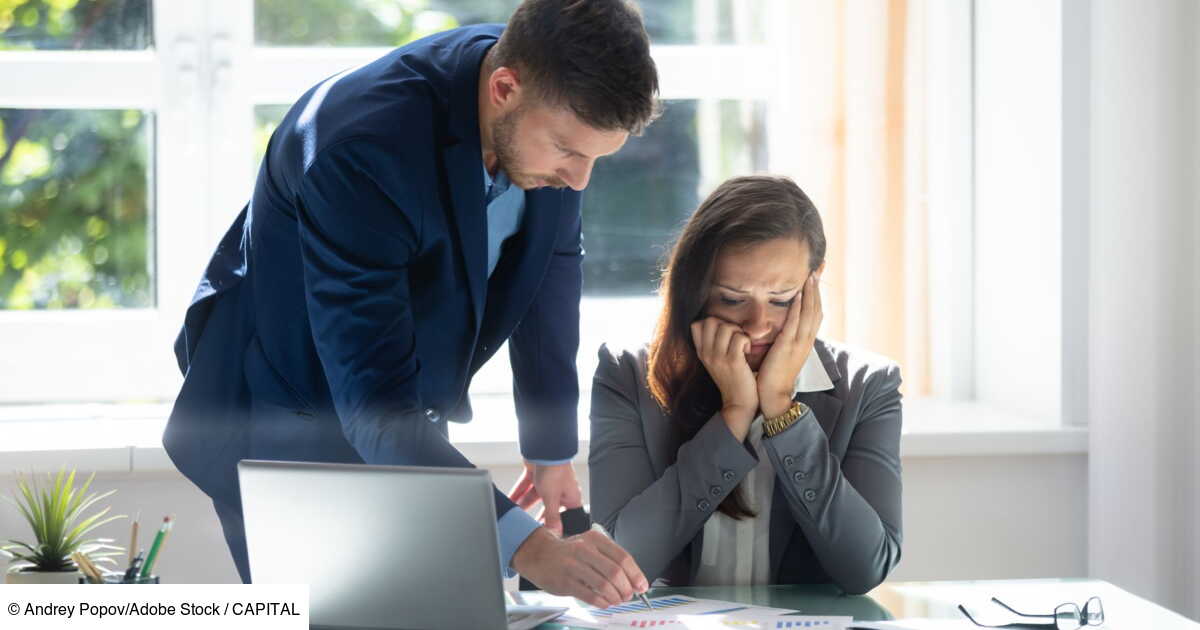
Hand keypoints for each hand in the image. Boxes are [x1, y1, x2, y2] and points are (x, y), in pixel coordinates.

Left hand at [507, 461, 582, 535]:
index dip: (556, 524)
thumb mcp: (552, 498)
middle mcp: (560, 489)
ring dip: (523, 504)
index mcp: (570, 497)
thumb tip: (556, 532)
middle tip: (528, 526)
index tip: (547, 532)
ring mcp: (547, 481)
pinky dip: (518, 493)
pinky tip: (510, 500)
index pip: (565, 515)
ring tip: (514, 515)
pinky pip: (526, 487)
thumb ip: (552, 516)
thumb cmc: (556, 469)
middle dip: (536, 515)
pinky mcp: (536, 474)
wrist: (546, 448)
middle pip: (547, 507)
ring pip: (534, 497)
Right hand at [511, 526, 648, 608]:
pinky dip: (602, 602)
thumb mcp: (590, 547)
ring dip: (615, 597)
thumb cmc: (569, 553)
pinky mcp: (565, 581)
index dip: (636, 574)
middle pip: (615, 572)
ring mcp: (573, 565)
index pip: (623, 557)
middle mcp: (584, 549)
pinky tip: (605, 602)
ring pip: (604, 585)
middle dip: (626, 588)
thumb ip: (610, 560)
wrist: (539, 554)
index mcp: (595, 539)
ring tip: (617, 599)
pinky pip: (590, 595)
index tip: (642, 586)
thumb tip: (633, 580)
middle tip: (628, 595)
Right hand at [691, 316, 757, 439]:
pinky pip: (740, 338)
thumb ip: (713, 345)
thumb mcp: (715, 362)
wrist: (738, 404)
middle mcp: (707, 353)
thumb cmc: (731, 380)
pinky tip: (748, 351)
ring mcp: (719, 358)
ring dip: (739, 333)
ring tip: (743, 346)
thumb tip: (722, 324)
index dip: (712, 323)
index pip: (696, 324)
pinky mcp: (733, 362)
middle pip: (711, 321)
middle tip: (735, 338)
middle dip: (727, 324)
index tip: (723, 334)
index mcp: (701, 352)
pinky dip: (747, 341)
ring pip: (726, 327)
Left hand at [757, 273, 822, 417]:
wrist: (775, 395)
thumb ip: (787, 338)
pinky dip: (799, 308)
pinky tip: (799, 295)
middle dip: (818, 287)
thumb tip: (784, 325)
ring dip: (811, 293)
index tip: (817, 276)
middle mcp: (807, 339)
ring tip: (811, 275)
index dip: (818, 293)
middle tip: (819, 267)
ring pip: (809, 313)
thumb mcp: (785, 352)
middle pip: (817, 308)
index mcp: (806, 340)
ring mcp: (799, 343)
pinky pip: (796, 324)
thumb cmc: (775, 374)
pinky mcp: (788, 347)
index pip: (816, 312)